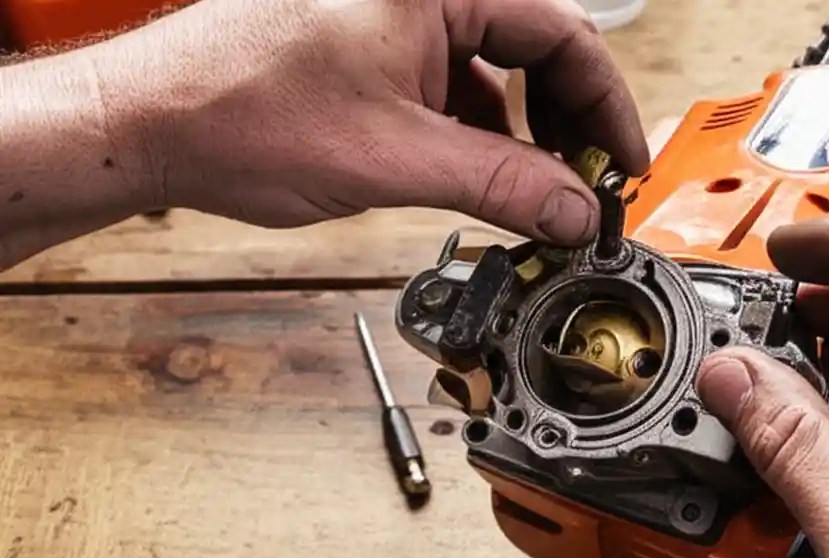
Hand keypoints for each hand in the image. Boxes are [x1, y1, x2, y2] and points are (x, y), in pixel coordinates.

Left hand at [94, 0, 647, 241]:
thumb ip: (504, 184)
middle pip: (537, 47)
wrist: (148, 123)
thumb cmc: (240, 111)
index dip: (606, 107)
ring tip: (536, 192)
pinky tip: (482, 175)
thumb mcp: (397, 159)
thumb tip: (577, 210)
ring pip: (496, 70)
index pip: (564, 35)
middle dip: (568, 121)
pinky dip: (479, 131)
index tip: (623, 163)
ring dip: (525, 133)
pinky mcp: (374, 49)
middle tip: (588, 183)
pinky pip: (453, 84)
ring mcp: (395, 17)